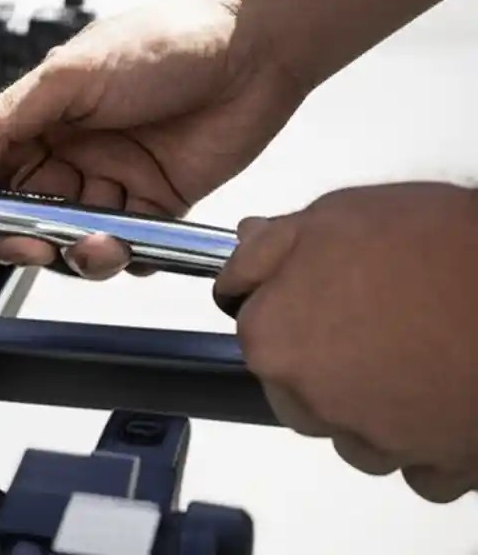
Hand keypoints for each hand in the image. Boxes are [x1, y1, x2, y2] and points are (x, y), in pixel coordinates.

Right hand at [0, 0, 309, 277]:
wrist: (255, 51)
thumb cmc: (164, 42)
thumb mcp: (68, 75)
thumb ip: (1, 124)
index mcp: (38, 118)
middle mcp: (69, 154)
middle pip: (19, 214)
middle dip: (14, 237)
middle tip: (22, 242)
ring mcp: (110, 183)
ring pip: (67, 238)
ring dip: (70, 250)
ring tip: (89, 242)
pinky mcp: (153, 207)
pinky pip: (121, 248)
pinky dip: (117, 257)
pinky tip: (123, 244)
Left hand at [215, 183, 477, 502]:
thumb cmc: (431, 244)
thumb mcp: (336, 216)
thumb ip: (271, 246)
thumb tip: (240, 259)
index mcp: (273, 343)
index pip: (257, 334)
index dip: (294, 308)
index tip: (332, 292)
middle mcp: (310, 405)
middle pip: (300, 393)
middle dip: (327, 364)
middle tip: (380, 322)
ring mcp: (375, 445)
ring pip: (355, 434)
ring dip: (374, 407)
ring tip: (420, 357)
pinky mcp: (437, 471)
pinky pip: (416, 466)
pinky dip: (427, 441)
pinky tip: (447, 395)